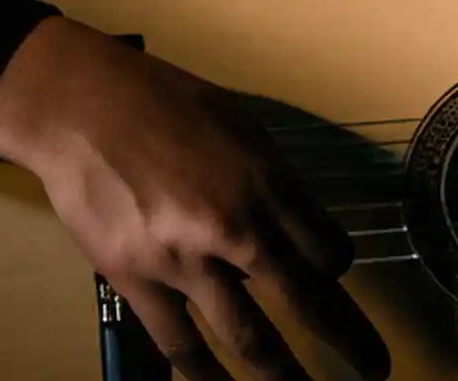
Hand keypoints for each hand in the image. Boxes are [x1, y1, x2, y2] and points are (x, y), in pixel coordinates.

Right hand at [0, 16, 388, 379]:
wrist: (82, 107)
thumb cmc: (167, 103)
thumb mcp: (242, 126)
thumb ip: (271, 181)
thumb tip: (293, 225)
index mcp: (267, 183)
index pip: (328, 249)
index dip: (338, 266)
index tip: (334, 273)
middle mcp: (235, 227)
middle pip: (306, 301)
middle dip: (348, 340)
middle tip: (376, 368)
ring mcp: (184, 260)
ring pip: (247, 337)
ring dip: (283, 376)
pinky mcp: (137, 280)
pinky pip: (178, 342)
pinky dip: (203, 374)